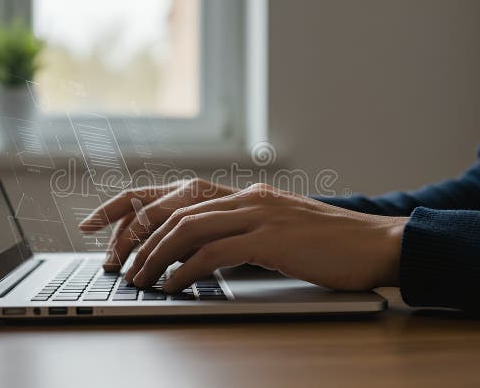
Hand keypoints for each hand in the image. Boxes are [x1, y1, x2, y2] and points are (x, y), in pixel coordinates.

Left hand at [81, 180, 406, 292]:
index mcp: (244, 195)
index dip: (134, 205)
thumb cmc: (329, 245)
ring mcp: (257, 215)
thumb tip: (199, 254)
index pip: (175, 193)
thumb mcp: (278, 231)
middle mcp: (245, 198)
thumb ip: (242, 234)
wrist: (376, 243)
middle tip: (115, 262)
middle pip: (172, 206)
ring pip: (186, 227)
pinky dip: (185, 270)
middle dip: (134, 233)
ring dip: (154, 255)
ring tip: (138, 279)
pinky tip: (172, 286)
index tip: (103, 224)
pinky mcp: (269, 239)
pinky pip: (213, 253)